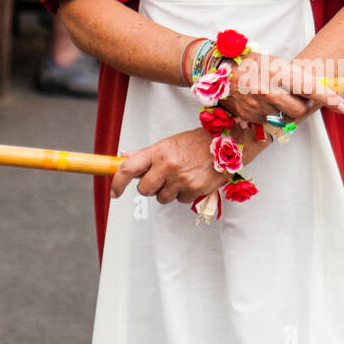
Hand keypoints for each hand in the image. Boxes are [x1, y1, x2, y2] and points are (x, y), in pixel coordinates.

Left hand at [111, 127, 257, 205]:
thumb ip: (147, 154)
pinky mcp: (194, 190)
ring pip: (162, 198)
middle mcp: (167, 165)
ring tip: (181, 176)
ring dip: (168, 191)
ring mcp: (181, 179)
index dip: (117, 183)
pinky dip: (184, 194)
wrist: (228, 142)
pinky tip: (193, 180)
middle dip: (150, 187)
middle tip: (162, 178)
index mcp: (158, 151)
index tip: (114, 192)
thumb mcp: (170, 144)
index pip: (127, 169)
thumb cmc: (198, 142)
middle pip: (144, 189)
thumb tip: (124, 157)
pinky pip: (180, 200)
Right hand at [222, 52, 343, 123]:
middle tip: (298, 96)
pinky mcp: (249, 116)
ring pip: (284, 117)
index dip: (329, 99)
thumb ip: (293, 76)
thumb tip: (316, 89)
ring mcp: (257, 105)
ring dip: (285, 110)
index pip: (310, 88)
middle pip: (300, 110)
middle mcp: (268, 90)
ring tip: (273, 94)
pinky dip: (270, 113)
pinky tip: (260, 100)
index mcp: (277, 72)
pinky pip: (269, 120)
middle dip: (303, 106)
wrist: (214, 69)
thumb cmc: (248, 62)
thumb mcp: (273, 62)